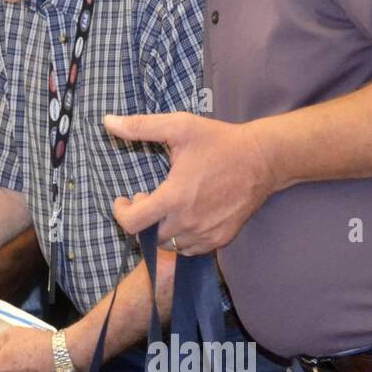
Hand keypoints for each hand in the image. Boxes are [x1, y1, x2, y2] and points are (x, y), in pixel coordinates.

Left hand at [104, 112, 276, 254]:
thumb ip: (140, 126)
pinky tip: (186, 218)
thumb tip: (107, 122)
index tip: (124, 200)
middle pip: (149, 236)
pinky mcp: (222, 238)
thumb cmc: (220, 142)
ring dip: (161, 230)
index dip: (121, 213)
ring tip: (167, 207)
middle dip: (142, 218)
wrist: (263, 159)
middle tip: (148, 198)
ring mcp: (206, 234)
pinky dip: (182, 239)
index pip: (132, 223)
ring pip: (170, 245)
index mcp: (174, 198)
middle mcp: (188, 222)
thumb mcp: (179, 127)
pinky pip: (192, 249)